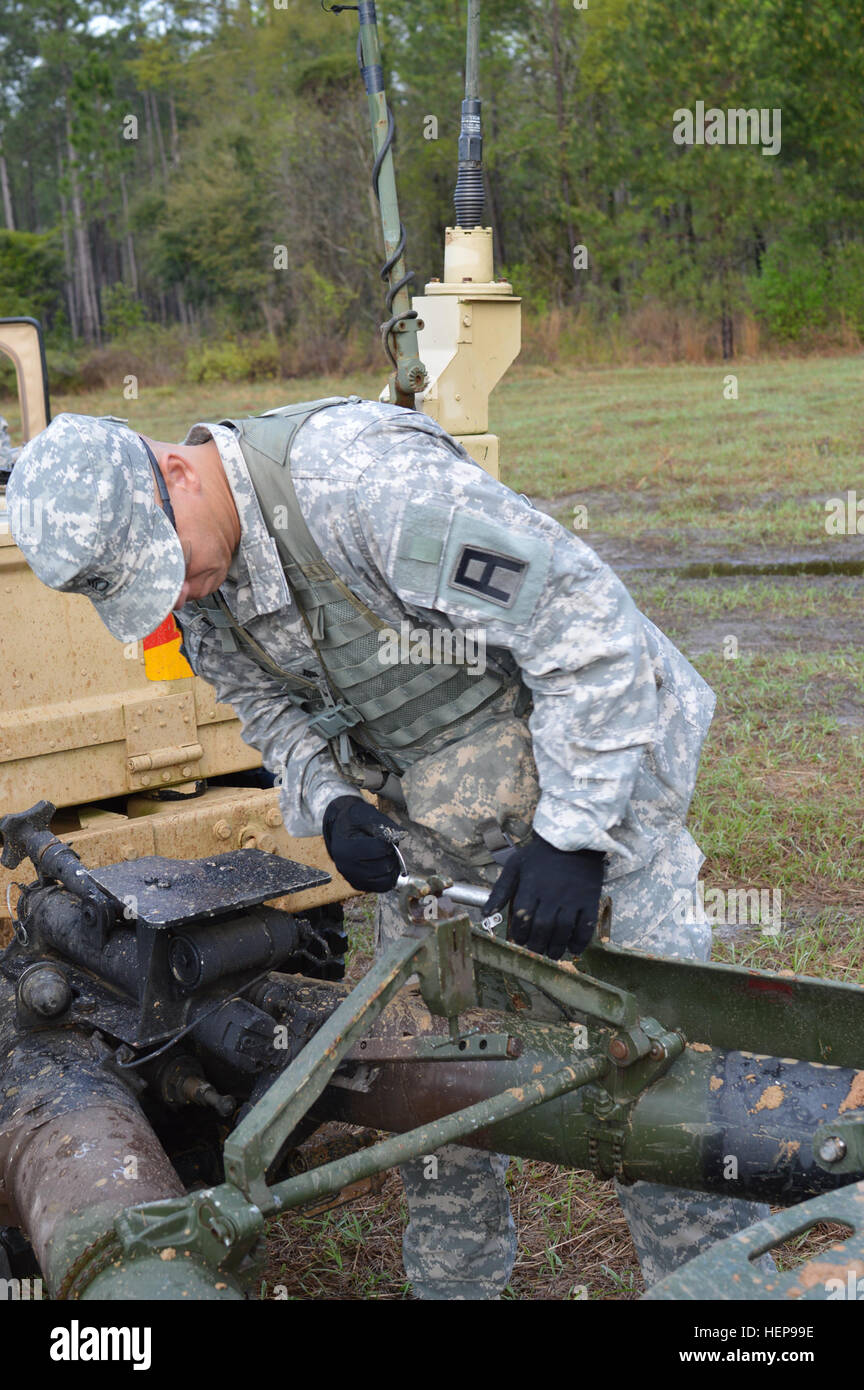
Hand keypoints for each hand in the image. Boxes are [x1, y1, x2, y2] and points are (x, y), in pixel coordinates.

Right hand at [322, 795, 402, 892]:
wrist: (339, 829)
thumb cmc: (354, 821)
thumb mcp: (365, 814)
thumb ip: (384, 824)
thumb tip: (401, 834)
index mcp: (347, 848)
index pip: (381, 850)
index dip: (388, 843)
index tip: (383, 837)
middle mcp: (346, 867)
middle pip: (385, 867)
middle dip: (391, 856)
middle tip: (385, 847)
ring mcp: (351, 878)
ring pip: (386, 881)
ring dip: (391, 867)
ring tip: (384, 855)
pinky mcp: (357, 885)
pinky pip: (381, 887)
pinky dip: (387, 876)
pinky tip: (381, 864)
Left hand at [483, 833, 604, 959]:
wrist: (572, 838)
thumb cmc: (540, 854)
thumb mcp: (515, 866)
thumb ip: (500, 890)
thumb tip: (485, 913)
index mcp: (531, 887)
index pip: (522, 918)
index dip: (520, 934)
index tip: (520, 940)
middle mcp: (551, 894)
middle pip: (542, 928)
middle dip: (537, 945)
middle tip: (536, 950)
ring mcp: (572, 898)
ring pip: (563, 930)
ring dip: (556, 947)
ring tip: (552, 953)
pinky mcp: (590, 899)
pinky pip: (586, 926)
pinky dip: (580, 941)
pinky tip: (574, 948)